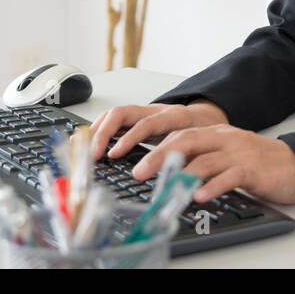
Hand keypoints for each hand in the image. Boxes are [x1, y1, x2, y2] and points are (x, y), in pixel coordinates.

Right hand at [89, 99, 227, 161]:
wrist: (208, 121)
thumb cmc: (204, 138)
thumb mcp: (200, 151)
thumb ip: (185, 163)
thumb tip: (171, 183)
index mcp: (176, 117)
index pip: (149, 124)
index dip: (130, 139)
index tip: (115, 155)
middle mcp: (158, 110)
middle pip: (125, 113)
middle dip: (106, 133)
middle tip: (95, 155)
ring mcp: (146, 111)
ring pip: (117, 113)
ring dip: (99, 130)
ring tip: (86, 148)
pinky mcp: (138, 117)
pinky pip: (115, 119)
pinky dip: (101, 129)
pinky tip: (91, 141)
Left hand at [129, 124, 294, 205]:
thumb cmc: (258, 164)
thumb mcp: (226, 155)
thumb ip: (201, 158)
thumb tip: (168, 170)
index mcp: (215, 134)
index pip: (179, 135)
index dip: (154, 147)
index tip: (134, 161)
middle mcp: (224, 139)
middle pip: (186, 142)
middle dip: (159, 157)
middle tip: (140, 172)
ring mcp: (239, 153)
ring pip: (205, 159)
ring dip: (182, 174)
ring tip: (165, 187)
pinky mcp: (253, 170)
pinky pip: (229, 176)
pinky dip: (213, 186)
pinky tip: (201, 195)